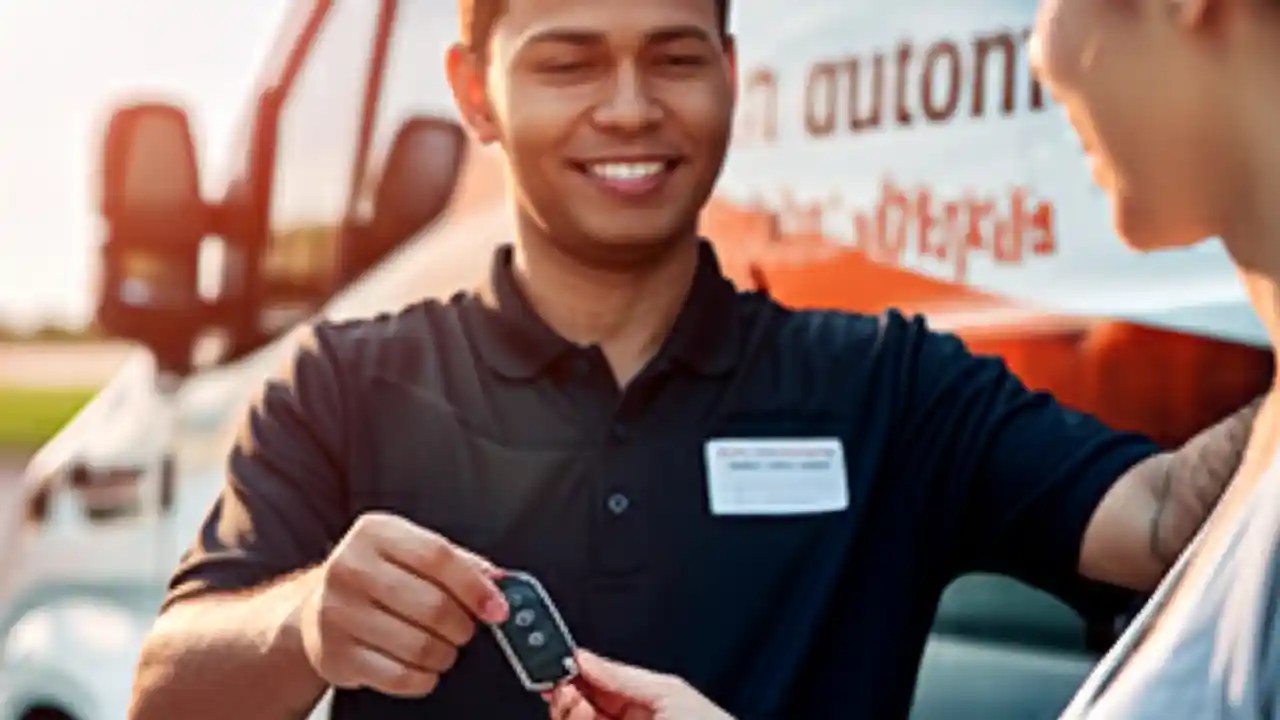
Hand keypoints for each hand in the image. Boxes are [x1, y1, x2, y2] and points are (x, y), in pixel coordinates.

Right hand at [296, 511, 509, 697]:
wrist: (317, 609)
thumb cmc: (377, 578)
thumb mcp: (411, 553)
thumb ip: (458, 563)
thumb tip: (499, 582)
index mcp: (375, 532)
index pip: (437, 556)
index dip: (475, 586)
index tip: (498, 609)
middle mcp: (349, 567)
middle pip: (431, 604)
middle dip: (463, 625)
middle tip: (466, 630)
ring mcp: (337, 612)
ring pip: (418, 645)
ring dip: (445, 654)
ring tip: (445, 648)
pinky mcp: (335, 654)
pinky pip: (398, 676)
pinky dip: (424, 677)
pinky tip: (423, 667)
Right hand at [546, 650, 733, 719]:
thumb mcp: (667, 692)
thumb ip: (621, 675)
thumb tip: (583, 657)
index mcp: (638, 703)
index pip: (593, 686)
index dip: (570, 675)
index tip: (554, 668)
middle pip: (575, 708)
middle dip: (566, 696)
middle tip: (569, 690)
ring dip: (571, 712)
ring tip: (582, 706)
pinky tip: (587, 717)